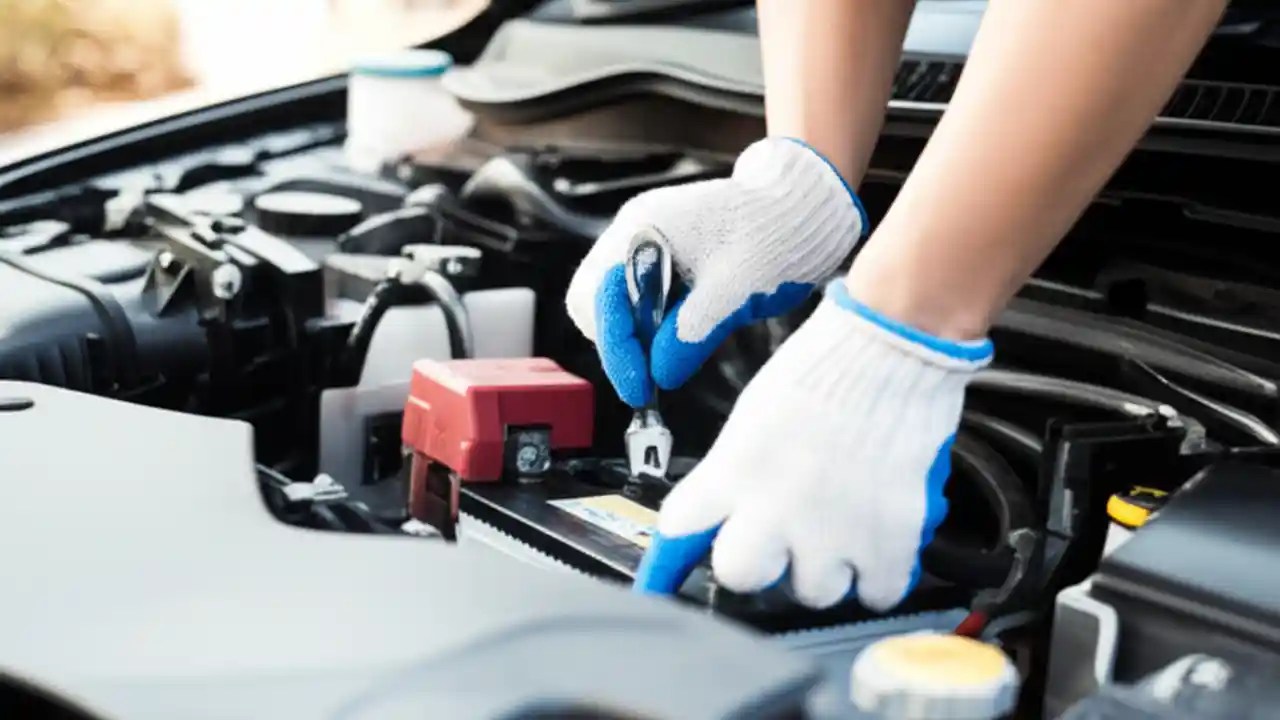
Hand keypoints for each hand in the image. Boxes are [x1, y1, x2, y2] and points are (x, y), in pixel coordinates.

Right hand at [565, 137, 866, 406]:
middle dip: (618, 341)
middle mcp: (635, 228)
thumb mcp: (736, 292)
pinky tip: (680, 334)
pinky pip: (635, 294)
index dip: (617, 348)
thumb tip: (659, 375)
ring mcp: (645, 238)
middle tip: (649, 376)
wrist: (802, 205)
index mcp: (645, 227)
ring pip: (611, 299)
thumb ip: (692, 334)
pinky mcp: (661, 252)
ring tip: (672, 353)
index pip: (601, 296)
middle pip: (593, 298)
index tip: (639, 388)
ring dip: (633, 334)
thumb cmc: (775, 236)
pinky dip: (649, 323)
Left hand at [633, 279, 993, 609]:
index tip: (675, 563)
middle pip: (741, 575)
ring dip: (824, 570)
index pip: (679, 528)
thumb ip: (735, 466)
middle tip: (777, 545)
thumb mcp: (754, 413)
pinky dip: (879, 577)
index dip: (678, 546)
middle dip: (757, 565)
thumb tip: (731, 503)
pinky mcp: (889, 537)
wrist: (890, 346)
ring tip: (839, 535)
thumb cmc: (826, 366)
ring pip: (813, 591)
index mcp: (733, 469)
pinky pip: (877, 592)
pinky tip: (879, 547)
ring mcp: (832, 528)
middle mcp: (774, 508)